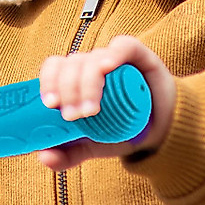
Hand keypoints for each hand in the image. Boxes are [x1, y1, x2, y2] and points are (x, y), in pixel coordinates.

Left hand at [36, 36, 175, 170]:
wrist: (160, 132)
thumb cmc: (121, 132)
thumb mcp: (92, 147)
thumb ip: (68, 154)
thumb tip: (44, 157)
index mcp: (74, 79)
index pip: (54, 68)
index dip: (48, 81)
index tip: (50, 104)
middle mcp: (91, 65)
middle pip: (71, 65)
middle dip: (67, 91)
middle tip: (73, 117)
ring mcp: (114, 60)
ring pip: (92, 59)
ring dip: (87, 84)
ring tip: (91, 112)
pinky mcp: (138, 57)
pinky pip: (123, 47)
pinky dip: (113, 54)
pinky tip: (108, 67)